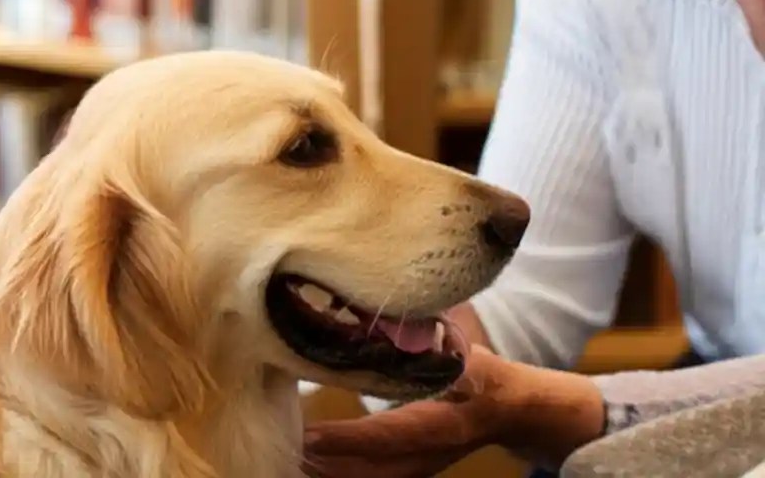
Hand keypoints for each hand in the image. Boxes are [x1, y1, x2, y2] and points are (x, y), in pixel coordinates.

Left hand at [301, 346, 605, 477]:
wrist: (508, 413)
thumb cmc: (484, 380)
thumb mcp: (473, 363)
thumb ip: (449, 351)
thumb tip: (420, 325)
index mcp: (437, 429)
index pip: (385, 437)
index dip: (346, 438)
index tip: (307, 432)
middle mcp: (420, 458)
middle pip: (362, 471)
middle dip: (321, 460)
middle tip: (279, 440)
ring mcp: (410, 471)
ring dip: (324, 467)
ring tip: (285, 450)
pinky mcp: (401, 471)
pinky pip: (362, 476)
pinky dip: (335, 468)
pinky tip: (307, 455)